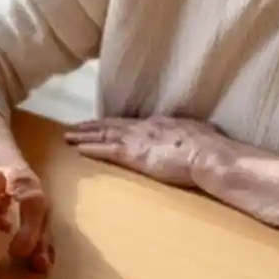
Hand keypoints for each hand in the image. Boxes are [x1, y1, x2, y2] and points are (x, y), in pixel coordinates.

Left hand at [65, 117, 238, 187]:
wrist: (209, 154)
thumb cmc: (211, 147)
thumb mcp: (197, 134)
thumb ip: (185, 135)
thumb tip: (187, 138)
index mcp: (160, 123)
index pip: (130, 123)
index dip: (112, 123)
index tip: (99, 124)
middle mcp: (145, 127)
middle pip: (112, 125)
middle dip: (92, 126)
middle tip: (74, 127)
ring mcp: (138, 139)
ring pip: (104, 135)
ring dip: (84, 136)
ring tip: (68, 136)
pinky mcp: (134, 154)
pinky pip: (106, 150)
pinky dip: (91, 149)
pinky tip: (78, 149)